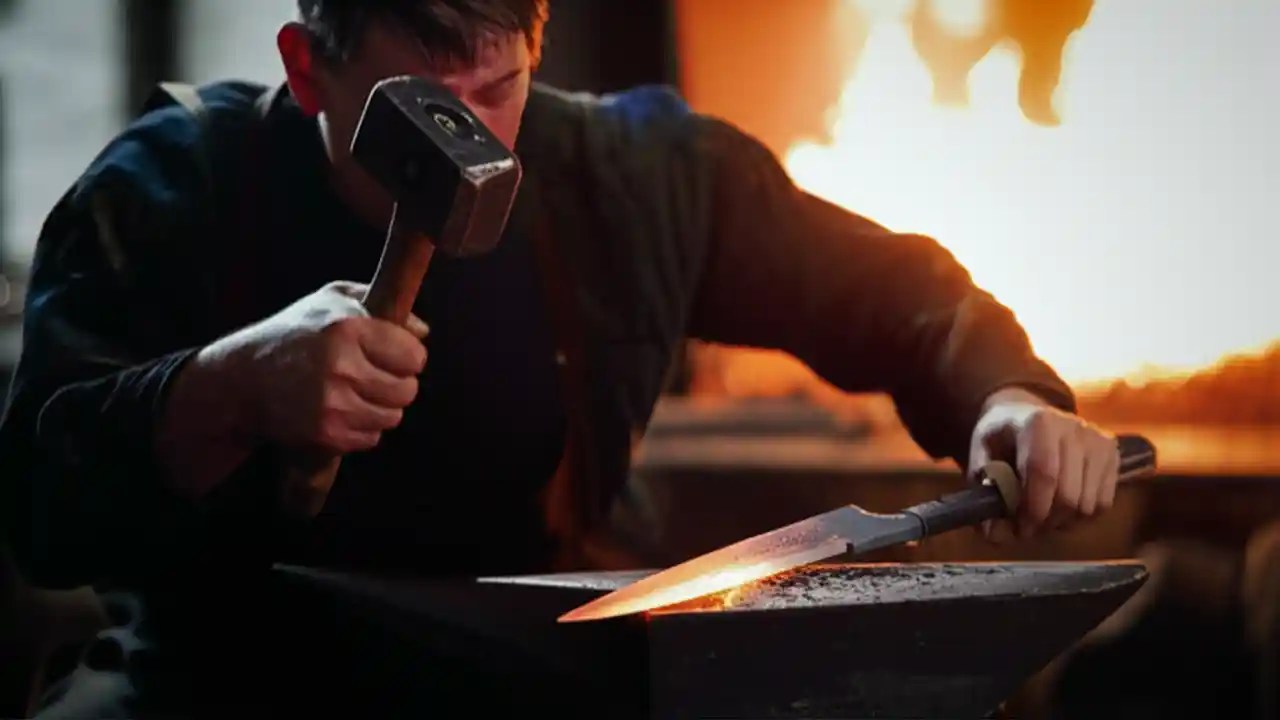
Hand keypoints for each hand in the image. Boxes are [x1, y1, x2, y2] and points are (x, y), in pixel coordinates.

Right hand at [200, 280, 427, 453]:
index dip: (407, 356)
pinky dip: (362, 428)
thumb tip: (422, 331)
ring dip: (381, 408)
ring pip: (392, 417)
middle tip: (373, 376)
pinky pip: (371, 438)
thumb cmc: (293, 333)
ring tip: (355, 393)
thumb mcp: (331, 299)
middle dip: (397, 384)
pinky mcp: (326, 433)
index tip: (393, 355)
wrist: (242, 378)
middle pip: (408, 390)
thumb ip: (380, 304)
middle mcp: (342, 367)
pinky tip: (340, 410)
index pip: (415, 356)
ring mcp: (333, 404)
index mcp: (348, 329)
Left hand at [967, 387, 1118, 540]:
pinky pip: (1103, 503)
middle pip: (1069, 495)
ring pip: (1088, 504)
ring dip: (1063, 522)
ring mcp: (1098, 440)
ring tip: (1043, 516)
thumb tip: (993, 533)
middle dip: (1046, 521)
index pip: (1044, 473)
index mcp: (1039, 422)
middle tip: (1028, 528)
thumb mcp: (981, 455)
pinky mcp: (1113, 454)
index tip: (1021, 529)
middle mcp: (1074, 427)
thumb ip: (984, 491)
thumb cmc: (1002, 437)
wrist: (1027, 413)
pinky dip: (1082, 517)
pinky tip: (1062, 509)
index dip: (1033, 509)